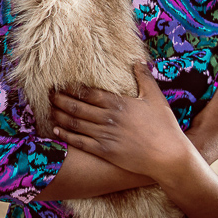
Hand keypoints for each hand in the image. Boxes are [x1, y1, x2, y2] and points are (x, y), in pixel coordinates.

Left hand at [49, 64, 194, 181]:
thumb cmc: (164, 126)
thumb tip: (137, 60)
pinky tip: (57, 130)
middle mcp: (108, 118)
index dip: (71, 88)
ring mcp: (105, 136)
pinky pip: (80, 142)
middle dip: (60, 100)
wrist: (169, 156)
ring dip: (60, 116)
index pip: (88, 93)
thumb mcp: (155, 98)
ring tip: (49, 109)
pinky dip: (66, 136)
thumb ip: (144, 78)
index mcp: (118, 104)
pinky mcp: (105, 151)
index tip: (60, 84)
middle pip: (77, 107)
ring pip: (75, 124)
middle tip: (48, 94)